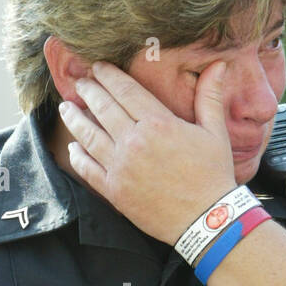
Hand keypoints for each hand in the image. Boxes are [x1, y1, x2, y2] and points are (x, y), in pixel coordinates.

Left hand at [59, 60, 235, 243]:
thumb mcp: (215, 133)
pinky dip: (77, 156)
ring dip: (74, 118)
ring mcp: (121, 167)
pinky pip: (88, 169)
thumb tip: (219, 65)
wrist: (206, 220)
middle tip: (79, 82)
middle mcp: (134, 142)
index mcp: (158, 123)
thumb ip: (210, 97)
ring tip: (66, 107)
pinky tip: (72, 147)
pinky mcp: (114, 191)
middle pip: (103, 108)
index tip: (98, 67)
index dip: (108, 76)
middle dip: (88, 91)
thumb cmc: (213, 175)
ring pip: (88, 136)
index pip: (125, 91)